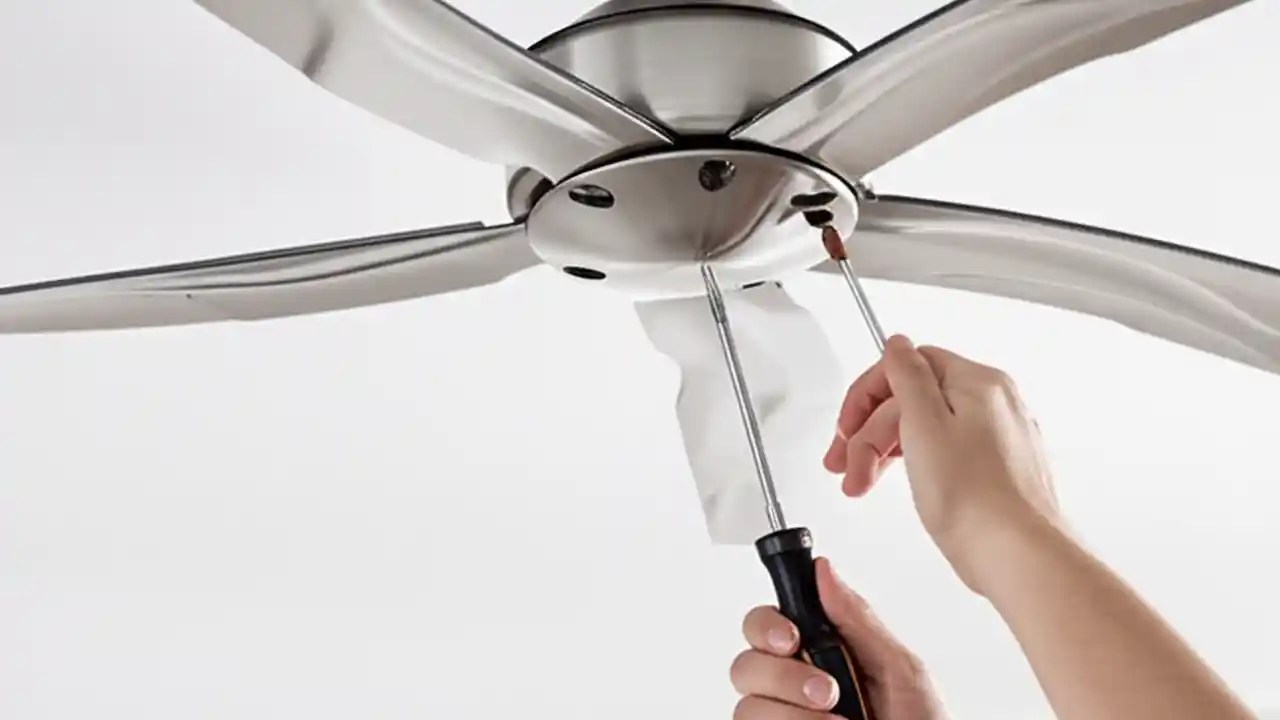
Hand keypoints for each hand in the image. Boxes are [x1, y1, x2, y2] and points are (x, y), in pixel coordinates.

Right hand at [731, 558, 947, 719]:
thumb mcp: (902, 670)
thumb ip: (858, 620)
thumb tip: (824, 571)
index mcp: (820, 655)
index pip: (765, 624)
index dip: (768, 625)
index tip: (793, 639)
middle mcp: (793, 688)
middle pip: (745, 664)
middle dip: (783, 676)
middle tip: (826, 692)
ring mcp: (783, 718)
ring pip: (747, 706)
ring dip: (792, 715)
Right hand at [822, 335, 1063, 593]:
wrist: (1020, 558)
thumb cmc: (976, 501)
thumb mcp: (924, 424)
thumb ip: (906, 375)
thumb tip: (897, 344)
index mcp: (977, 383)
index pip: (906, 366)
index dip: (867, 396)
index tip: (846, 428)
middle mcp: (994, 403)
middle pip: (913, 399)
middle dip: (871, 432)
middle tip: (847, 465)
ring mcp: (999, 437)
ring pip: (927, 427)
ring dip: (886, 452)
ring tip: (860, 485)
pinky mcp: (998, 468)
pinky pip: (947, 452)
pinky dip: (916, 466)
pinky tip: (903, 487)